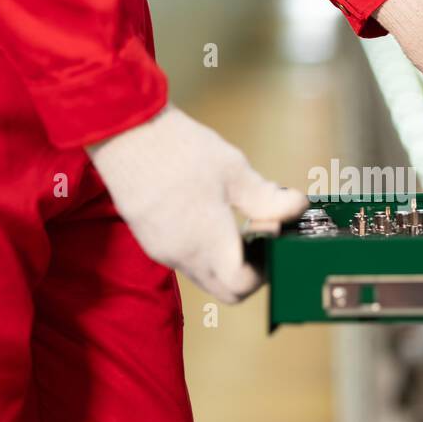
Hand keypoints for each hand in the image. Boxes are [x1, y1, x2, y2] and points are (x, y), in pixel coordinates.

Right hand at [87, 106, 307, 302]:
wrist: (124, 131)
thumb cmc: (178, 148)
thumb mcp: (233, 170)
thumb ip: (266, 197)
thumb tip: (297, 207)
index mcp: (207, 242)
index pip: (242, 285)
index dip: (264, 269)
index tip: (270, 235)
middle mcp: (182, 256)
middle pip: (224, 289)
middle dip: (249, 271)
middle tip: (259, 234)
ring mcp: (162, 250)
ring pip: (204, 276)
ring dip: (225, 260)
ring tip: (235, 219)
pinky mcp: (150, 239)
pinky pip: (184, 260)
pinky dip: (204, 250)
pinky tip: (209, 215)